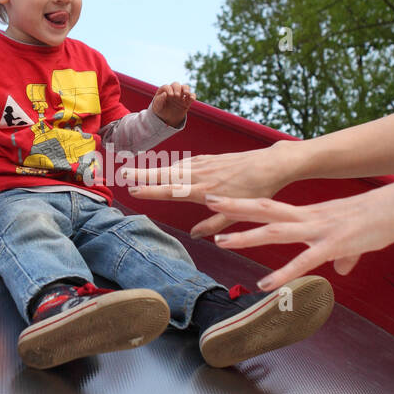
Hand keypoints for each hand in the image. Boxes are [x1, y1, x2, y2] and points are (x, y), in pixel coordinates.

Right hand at [122, 144, 290, 238]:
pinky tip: (166, 169)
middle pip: (165, 175)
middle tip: (122, 174)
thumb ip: (214, 224)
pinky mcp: (210, 158)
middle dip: (143, 175)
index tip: (133, 189)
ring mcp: (204, 164)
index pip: (171, 191)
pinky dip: (171, 166)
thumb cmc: (257, 191)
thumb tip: (194, 235)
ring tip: (135, 172)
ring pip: (173, 167)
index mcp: (204, 191)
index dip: (151, 190)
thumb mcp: (237, 213)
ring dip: (153, 169)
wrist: (271, 165)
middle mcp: (200, 175)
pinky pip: (185, 163)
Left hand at [150, 82, 195, 127]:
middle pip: (176, 84)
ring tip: (186, 94)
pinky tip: (192, 99)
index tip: (170, 96)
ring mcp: (181, 95)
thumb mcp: (157, 108)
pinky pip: (192, 95)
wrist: (168, 119)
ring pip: (185, 87)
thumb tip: (164, 93)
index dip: (169, 90)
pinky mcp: (187, 101)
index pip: (167, 87)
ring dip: (186, 89)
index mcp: (164, 91)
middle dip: (177, 89)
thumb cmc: (161, 111)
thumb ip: (159, 101)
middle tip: (177, 96)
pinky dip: (193, 96)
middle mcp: (173, 91)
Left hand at [205, 183, 393, 289]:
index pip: (270, 206)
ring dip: (246, 237)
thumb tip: (341, 270)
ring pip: (274, 232)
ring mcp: (318, 231)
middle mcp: (308, 218)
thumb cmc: (377, 219)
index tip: (221, 199)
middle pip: (263, 210)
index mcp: (309, 214)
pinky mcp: (332, 246)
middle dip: (234, 206)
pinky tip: (264, 284)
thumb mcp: (353, 239)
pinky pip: (302, 262)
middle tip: (207, 200)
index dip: (244, 203)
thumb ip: (342, 256)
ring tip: (221, 240)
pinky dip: (282, 273)